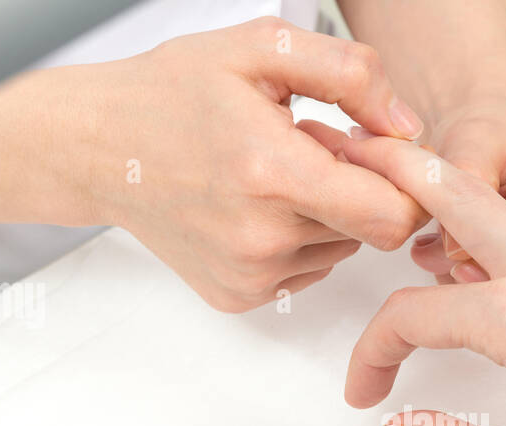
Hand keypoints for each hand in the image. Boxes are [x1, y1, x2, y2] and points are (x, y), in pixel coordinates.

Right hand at [71, 18, 429, 311]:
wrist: (99, 148)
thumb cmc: (174, 92)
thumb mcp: (262, 49)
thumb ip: (351, 75)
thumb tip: (407, 128)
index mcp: (272, 174)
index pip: (393, 216)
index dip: (399, 179)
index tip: (370, 145)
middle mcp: (262, 239)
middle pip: (372, 233)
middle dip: (361, 187)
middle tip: (310, 145)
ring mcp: (249, 276)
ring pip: (342, 251)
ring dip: (328, 212)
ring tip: (276, 171)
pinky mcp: (238, 296)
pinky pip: (307, 270)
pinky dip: (299, 238)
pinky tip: (257, 203)